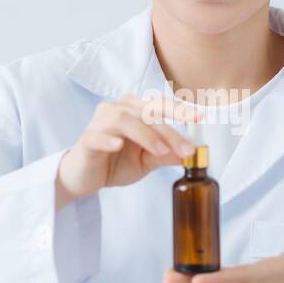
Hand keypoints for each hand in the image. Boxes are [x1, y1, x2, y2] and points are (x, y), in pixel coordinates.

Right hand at [56, 95, 200, 209]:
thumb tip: (191, 154)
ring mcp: (99, 123)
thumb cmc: (115, 163)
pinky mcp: (86, 140)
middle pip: (146, 113)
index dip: (179, 109)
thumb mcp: (147, 161)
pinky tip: (118, 146)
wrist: (85, 178)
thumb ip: (167, 155)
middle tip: (185, 150)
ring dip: (146, 135)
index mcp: (133, 109)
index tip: (199, 118)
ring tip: (160, 151)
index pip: (158, 104)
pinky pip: (97, 136)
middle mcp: (116, 109)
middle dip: (168, 131)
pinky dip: (109, 139)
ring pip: (124, 120)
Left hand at [163, 213, 283, 282]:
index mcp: (274, 277)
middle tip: (167, 279)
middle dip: (193, 280)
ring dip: (190, 279)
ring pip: (217, 282)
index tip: (198, 280)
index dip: (220, 278)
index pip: (243, 277)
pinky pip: (220, 279)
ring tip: (166, 277)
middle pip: (222, 282)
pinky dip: (199, 275)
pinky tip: (181, 273)